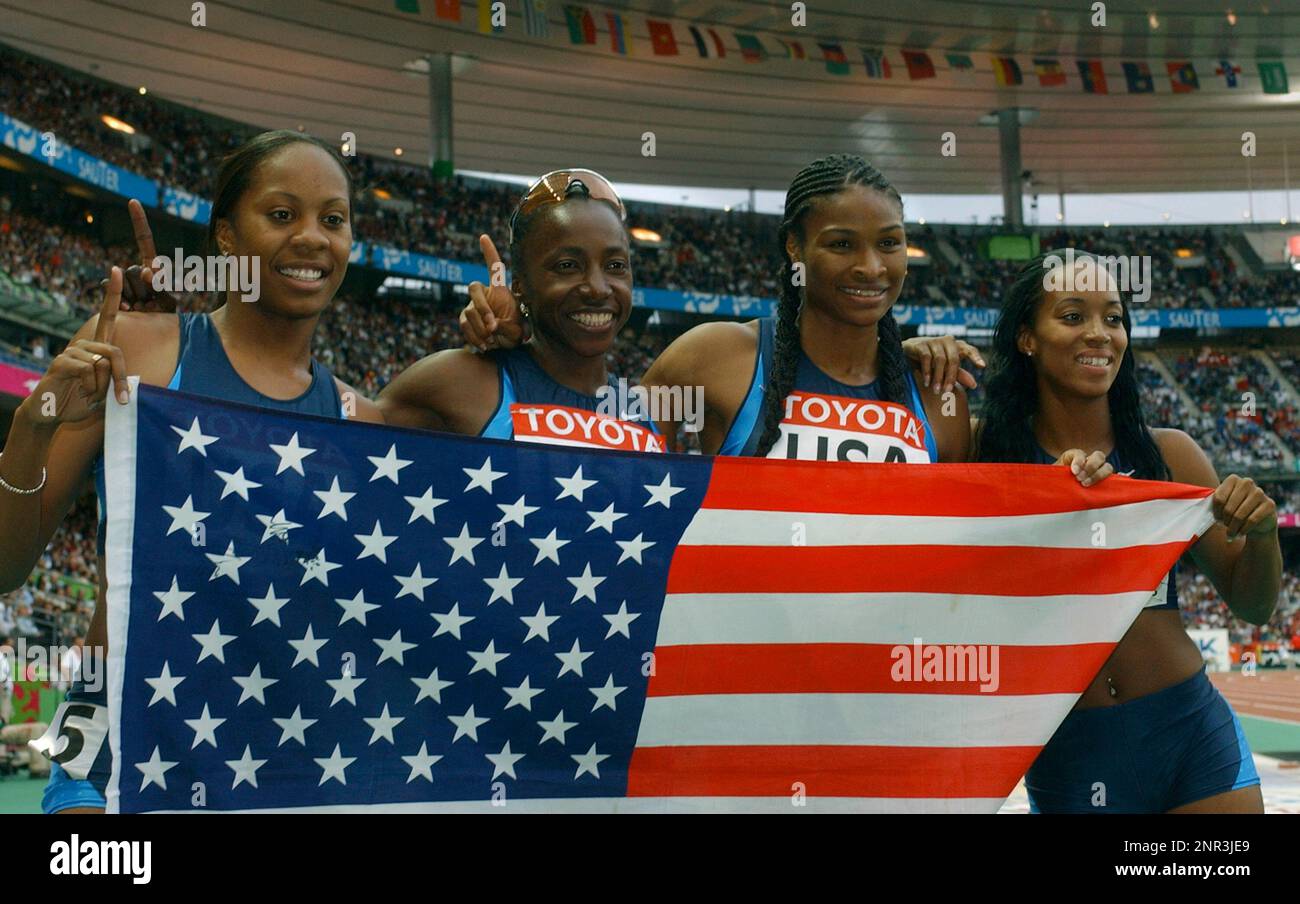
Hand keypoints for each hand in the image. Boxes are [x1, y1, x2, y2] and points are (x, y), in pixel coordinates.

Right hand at [22, 268, 128, 425]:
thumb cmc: (82, 401)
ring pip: (102, 365)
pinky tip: (80, 392)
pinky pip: (88, 370)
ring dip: (101, 388)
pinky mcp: (61, 362)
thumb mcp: (107, 391)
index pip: (107, 315)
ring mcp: (71, 351)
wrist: (52, 414)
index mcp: (97, 346)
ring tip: (89, 395)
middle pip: (115, 353)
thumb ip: (119, 380)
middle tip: (119, 398)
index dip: (113, 293)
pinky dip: (91, 387)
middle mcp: (84, 344)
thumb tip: (130, 380)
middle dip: (121, 379)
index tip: (118, 269)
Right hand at [97, 200, 177, 313]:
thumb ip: (161, 285)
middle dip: (146, 286)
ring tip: (144, 308)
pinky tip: (131, 309)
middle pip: (135, 268)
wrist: (150, 332)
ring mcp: (123, 281)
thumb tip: (147, 270)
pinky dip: (121, 298)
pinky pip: (110, 286)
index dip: (139, 221)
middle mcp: (135, 270)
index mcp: (151, 267)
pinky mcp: (113, 292)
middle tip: (153, 301)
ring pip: (126, 279)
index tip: (133, 201)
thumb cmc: (164, 316)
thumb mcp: (169, 301)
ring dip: (137, 295)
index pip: (144, 241)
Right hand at [459, 234, 524, 351]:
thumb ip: (507, 326)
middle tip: (493, 327)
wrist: (503, 347)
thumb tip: (492, 326)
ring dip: (480, 328)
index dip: (489, 252)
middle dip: (483, 308)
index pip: (493, 268)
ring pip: (468, 311)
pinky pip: (464, 325)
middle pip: (473, 288)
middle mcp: (483, 295)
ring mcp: (471, 306)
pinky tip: (485, 345)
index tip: (483, 237)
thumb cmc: (513, 333)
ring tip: (493, 340)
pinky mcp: (464, 319)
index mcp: (499, 290)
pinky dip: (475, 337)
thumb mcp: (517, 330)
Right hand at [903, 335, 984, 393]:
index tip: (982, 366)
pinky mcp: (921, 344)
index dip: (976, 357)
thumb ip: (959, 374)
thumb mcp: (945, 368)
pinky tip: (927, 382)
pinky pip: (926, 358)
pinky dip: (927, 371)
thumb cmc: (931, 361)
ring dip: (938, 377)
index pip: (969, 349)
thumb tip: (974, 385)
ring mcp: (934, 341)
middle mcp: (947, 341)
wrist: (908, 352)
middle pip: (954, 359)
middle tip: (948, 391)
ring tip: (936, 390)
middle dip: (951, 376)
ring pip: (940, 360)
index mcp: (956, 346)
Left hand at [1055, 449, 1114, 486]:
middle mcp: (1088, 461)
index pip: (1080, 453)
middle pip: (1099, 456)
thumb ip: (1054, 473)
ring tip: (1086, 484)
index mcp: (1074, 456)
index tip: (1074, 472)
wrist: (1057, 490)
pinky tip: (1101, 488)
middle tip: (1080, 478)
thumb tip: (1049, 474)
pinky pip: (1111, 480)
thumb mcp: (1052, 475)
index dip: (1079, 461)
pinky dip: (1109, 482)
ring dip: (1098, 475)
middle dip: (1091, 466)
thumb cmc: (1055, 481)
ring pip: (1107, 467)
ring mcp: (1097, 471)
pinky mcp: (1102, 482)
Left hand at [1212, 475, 1276, 541]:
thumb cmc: (1235, 512)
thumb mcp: (1224, 505)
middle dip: (1225, 521)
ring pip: (1239, 515)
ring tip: (1231, 533)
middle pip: (1228, 507)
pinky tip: (1242, 532)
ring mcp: (1260, 492)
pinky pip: (1252, 520)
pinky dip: (1244, 529)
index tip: (1217, 519)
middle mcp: (1247, 482)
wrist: (1258, 521)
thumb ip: (1215, 504)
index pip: (1218, 498)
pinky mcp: (1270, 504)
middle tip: (1225, 528)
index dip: (1216, 512)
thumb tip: (1202, 509)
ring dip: (1233, 527)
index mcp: (1233, 479)